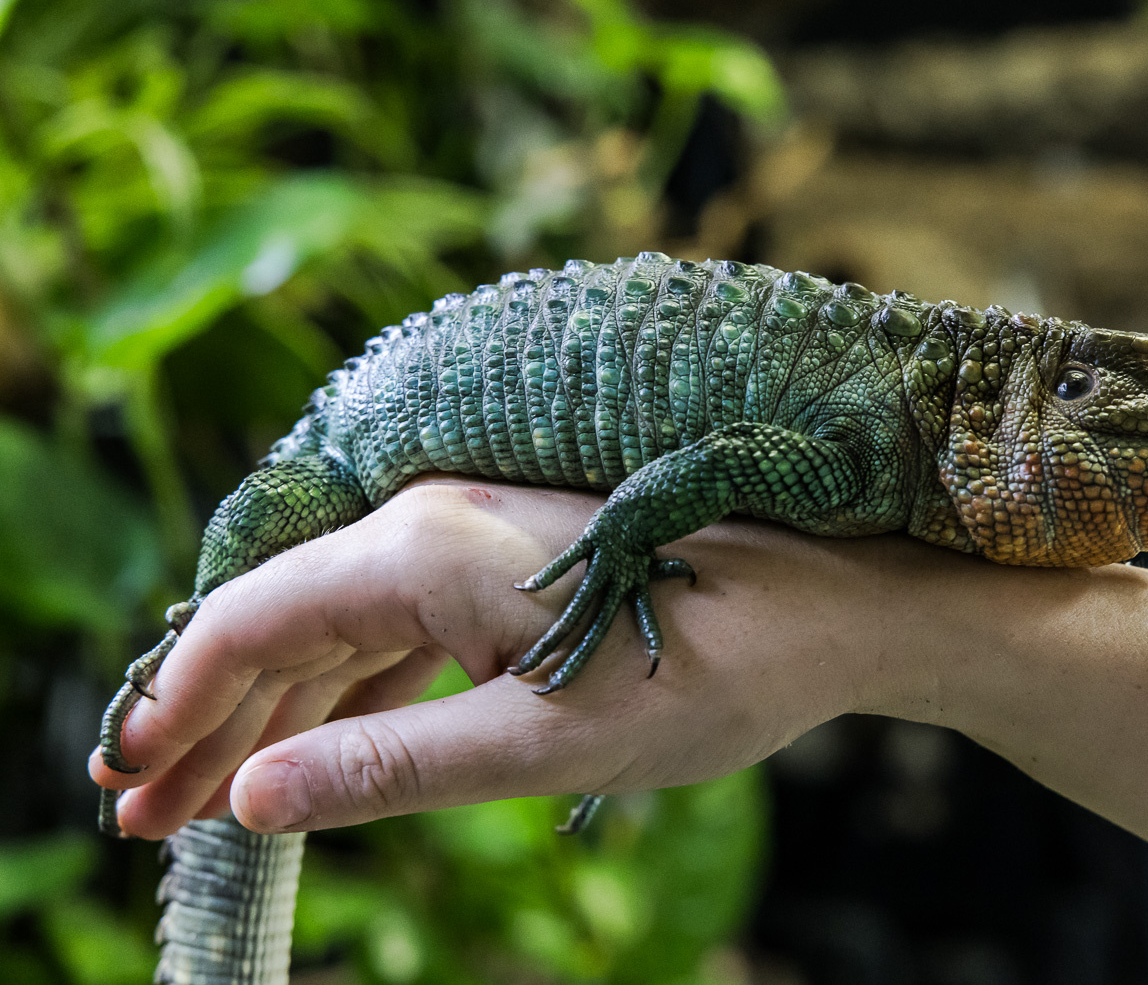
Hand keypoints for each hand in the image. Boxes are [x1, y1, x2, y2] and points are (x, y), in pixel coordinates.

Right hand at [89, 477, 953, 837]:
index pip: (252, 617)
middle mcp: (434, 520)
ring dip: (272, 712)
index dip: (177, 702)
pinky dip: (349, 693)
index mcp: (425, 547)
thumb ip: (389, 767)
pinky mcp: (513, 563)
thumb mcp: (542, 747)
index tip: (125, 782)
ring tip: (206, 799)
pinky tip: (317, 749)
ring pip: (339, 627)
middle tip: (141, 815)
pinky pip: (401, 627)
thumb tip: (252, 797)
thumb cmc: (710, 674)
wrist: (834, 610)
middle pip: (282, 620)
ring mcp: (474, 535)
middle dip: (209, 720)